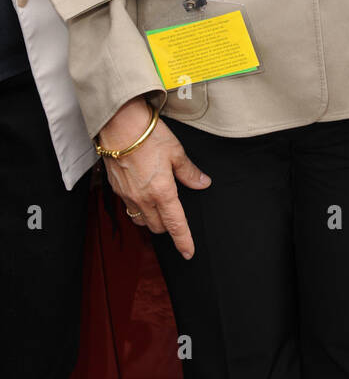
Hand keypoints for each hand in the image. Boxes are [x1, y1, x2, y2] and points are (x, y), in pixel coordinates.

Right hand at [100, 97, 210, 258]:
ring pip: (141, 221)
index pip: (176, 225)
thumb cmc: (148, 136)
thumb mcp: (176, 152)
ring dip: (152, 220)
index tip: (189, 253)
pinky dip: (139, 208)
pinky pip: (129, 208)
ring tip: (160, 208)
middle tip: (176, 216)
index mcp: (162, 192)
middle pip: (157, 227)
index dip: (184, 241)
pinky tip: (144, 195)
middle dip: (168, 227)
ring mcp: (128, 196)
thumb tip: (202, 183)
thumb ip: (189, 172)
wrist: (118, 126)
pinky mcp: (117, 190)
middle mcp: (143, 199)